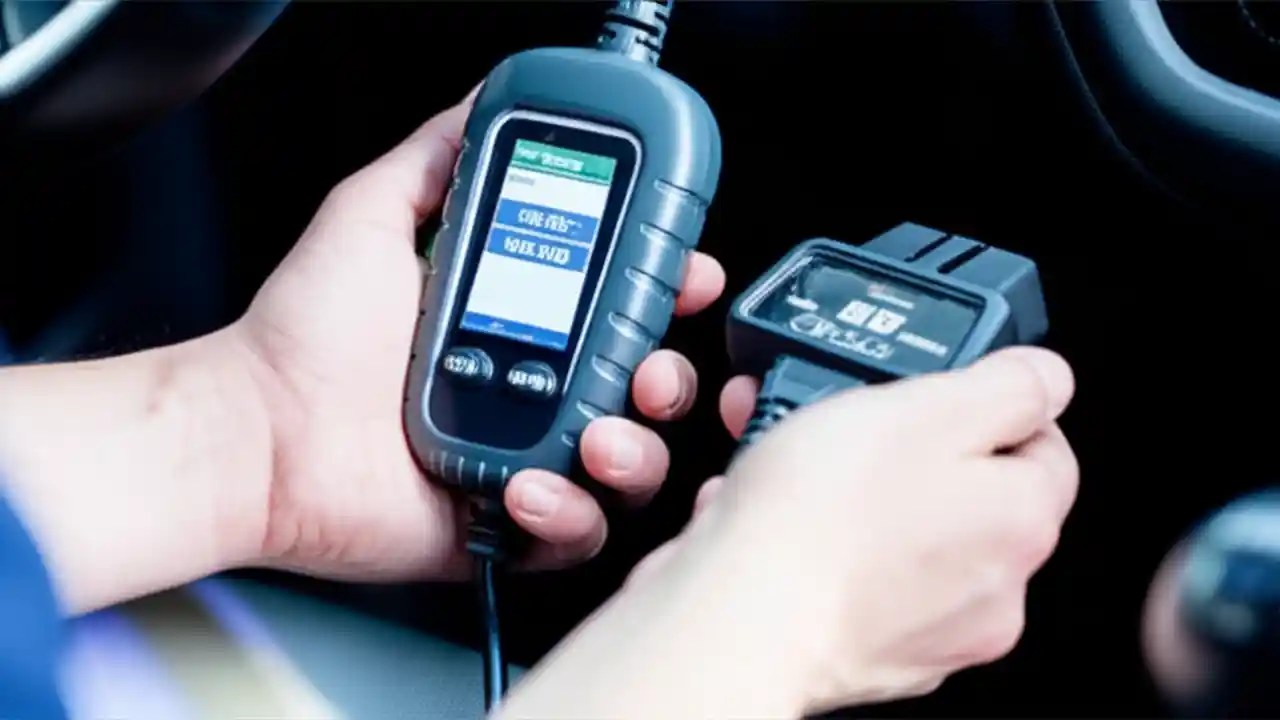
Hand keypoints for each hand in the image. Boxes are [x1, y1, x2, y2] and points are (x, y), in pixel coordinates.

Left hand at [228, 89, 724, 579]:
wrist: (258, 434)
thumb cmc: (302, 338)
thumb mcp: (369, 216)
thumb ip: (432, 160)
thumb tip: (479, 106)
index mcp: (514, 323)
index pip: (616, 306)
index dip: (662, 292)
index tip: (684, 274)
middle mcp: (530, 392)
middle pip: (642, 388)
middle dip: (667, 377)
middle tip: (647, 368)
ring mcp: (523, 460)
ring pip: (628, 464)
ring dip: (634, 450)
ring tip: (595, 434)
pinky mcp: (506, 527)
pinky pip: (576, 533)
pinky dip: (569, 514)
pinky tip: (528, 484)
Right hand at [624, 347, 1078, 714]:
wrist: (736, 619)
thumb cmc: (819, 519)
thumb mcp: (926, 406)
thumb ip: (1008, 386)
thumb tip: (1047, 380)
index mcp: (1021, 522)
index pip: (1041, 443)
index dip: (985, 401)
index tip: (929, 387)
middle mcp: (994, 590)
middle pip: (965, 489)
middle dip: (900, 443)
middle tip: (842, 416)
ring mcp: (931, 632)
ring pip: (901, 532)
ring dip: (850, 491)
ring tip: (788, 461)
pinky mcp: (869, 655)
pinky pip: (854, 576)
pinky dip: (820, 544)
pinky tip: (773, 515)